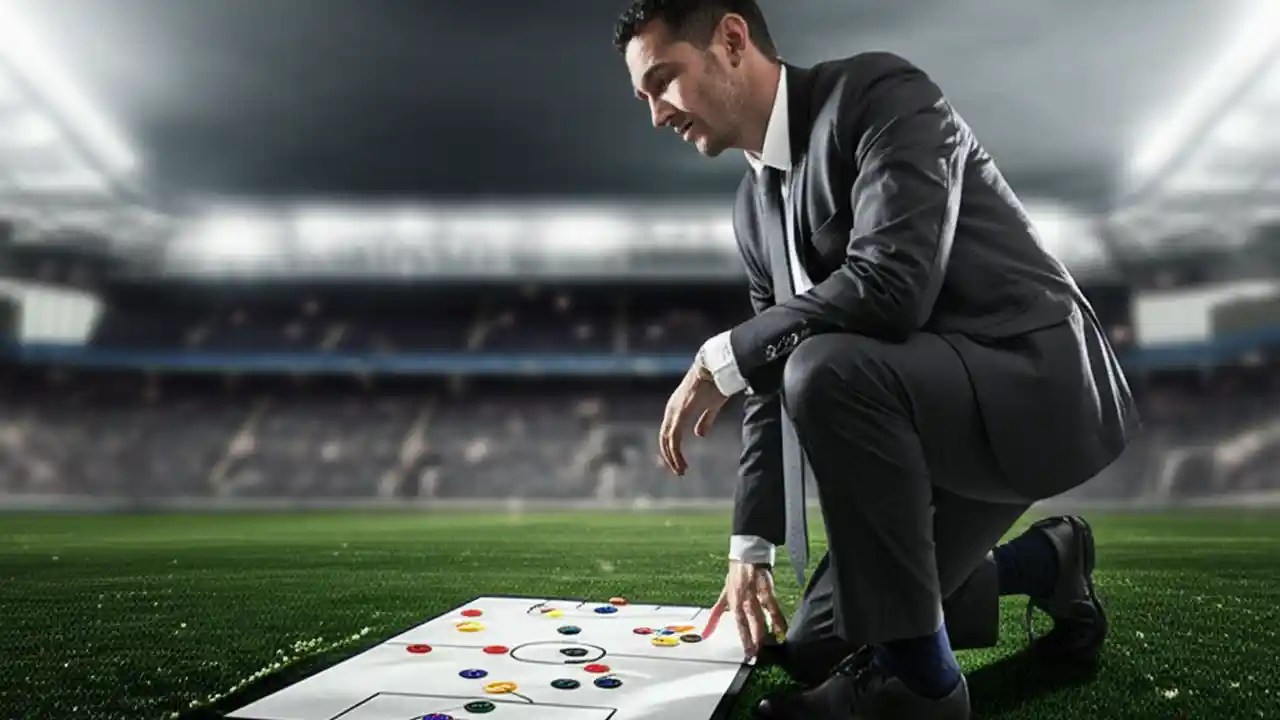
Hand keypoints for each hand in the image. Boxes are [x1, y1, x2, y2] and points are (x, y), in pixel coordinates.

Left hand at [658, 356, 728, 475]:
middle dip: (670, 456)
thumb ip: (705, 420)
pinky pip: (673, 437)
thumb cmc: (715, 384)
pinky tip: (682, 462)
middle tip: (679, 470)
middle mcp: (671, 410)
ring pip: (667, 440)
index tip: (680, 461)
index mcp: (677, 408)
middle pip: (664, 438)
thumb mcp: (710, 406)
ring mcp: (673, 411)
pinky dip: (675, 452)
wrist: (716, 368)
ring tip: (681, 470)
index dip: (672, 448)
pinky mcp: (679, 413)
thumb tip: (700, 435)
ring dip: (672, 458)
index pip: (669, 432)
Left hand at [702, 560, 788, 658]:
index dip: (744, 639)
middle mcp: (743, 600)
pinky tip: (782, 630)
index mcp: (733, 602)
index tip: (748, 653)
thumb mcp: (724, 594)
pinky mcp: (767, 590)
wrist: (747, 556)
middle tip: (757, 654)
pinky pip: (773, 607)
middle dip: (753, 640)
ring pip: (760, 617)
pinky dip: (778, 619)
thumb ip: (717, 612)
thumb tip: (707, 629)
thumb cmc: (736, 576)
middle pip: (749, 623)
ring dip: (763, 632)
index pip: (739, 624)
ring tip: (767, 646)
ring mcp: (755, 595)